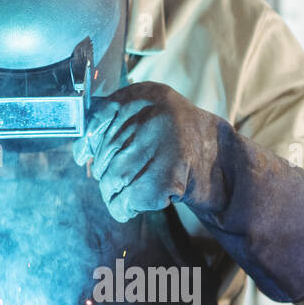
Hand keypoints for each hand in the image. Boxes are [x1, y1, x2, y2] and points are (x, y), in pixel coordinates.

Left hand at [73, 82, 228, 222]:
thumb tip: (82, 149)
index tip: (82, 155)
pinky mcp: (164, 179)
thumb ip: (118, 118)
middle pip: (104, 156)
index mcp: (148, 95)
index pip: (99, 116)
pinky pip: (124, 202)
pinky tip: (140, 201)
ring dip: (114, 194)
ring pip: (111, 181)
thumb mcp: (153, 113)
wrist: (222, 162)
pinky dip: (124, 209)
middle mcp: (153, 117)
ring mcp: (159, 147)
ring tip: (133, 190)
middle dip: (106, 174)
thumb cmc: (178, 140)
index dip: (87, 140)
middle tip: (123, 178)